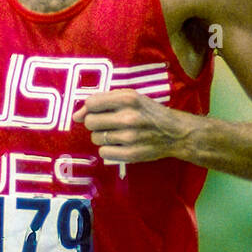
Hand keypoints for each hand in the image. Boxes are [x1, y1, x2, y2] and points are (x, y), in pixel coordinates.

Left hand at [72, 90, 190, 164]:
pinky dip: (108, 150)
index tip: (99, 111)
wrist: (175, 133)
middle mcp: (129, 117)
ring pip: (95, 138)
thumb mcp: (131, 97)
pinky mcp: (131, 154)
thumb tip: (76, 116)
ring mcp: (130, 137)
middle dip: (94, 123)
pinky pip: (103, 153)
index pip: (91, 103)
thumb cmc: (149, 112)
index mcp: (128, 99)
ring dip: (102, 137)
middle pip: (90, 122)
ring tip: (116, 134)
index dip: (91, 108)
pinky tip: (119, 145)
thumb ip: (103, 101)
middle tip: (107, 124)